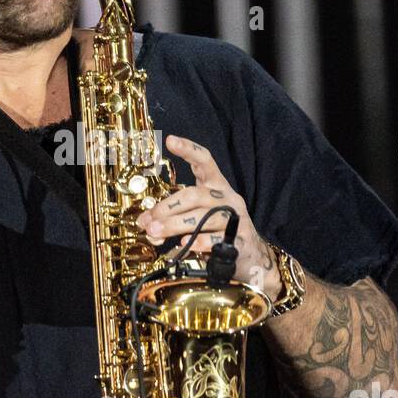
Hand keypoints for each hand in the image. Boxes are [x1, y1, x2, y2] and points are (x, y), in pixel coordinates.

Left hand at [135, 134, 281, 296]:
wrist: (250, 257)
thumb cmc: (218, 232)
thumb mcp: (195, 218)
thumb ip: (173, 217)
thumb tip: (146, 224)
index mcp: (216, 186)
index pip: (204, 161)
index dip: (189, 149)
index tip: (170, 140)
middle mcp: (228, 198)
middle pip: (195, 195)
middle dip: (168, 207)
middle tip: (148, 221)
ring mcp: (237, 219)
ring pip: (204, 217)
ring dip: (175, 225)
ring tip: (156, 233)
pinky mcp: (241, 241)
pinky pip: (218, 239)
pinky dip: (199, 242)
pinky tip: (184, 245)